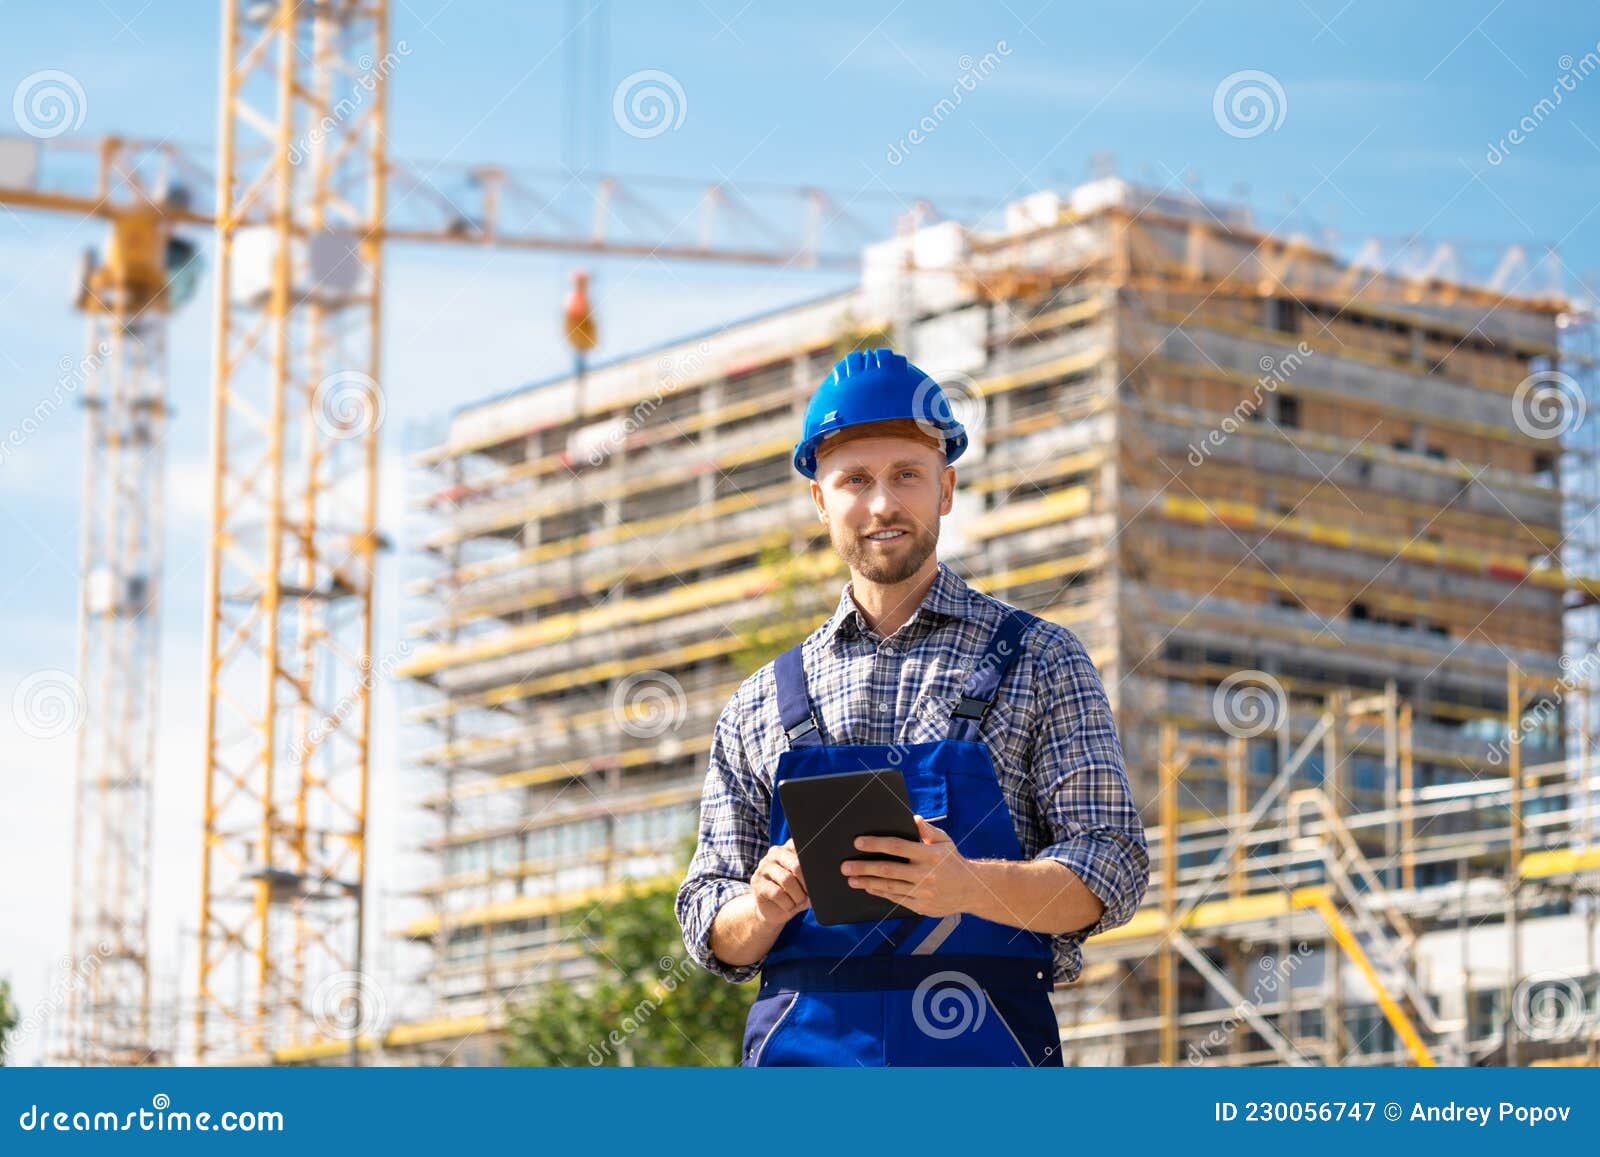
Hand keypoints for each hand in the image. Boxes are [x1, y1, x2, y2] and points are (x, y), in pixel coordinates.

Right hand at [750, 839, 809, 926]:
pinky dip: (787, 903)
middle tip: (808, 894)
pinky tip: (788, 906)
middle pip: (796, 864)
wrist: (772, 911)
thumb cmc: (793, 895)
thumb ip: (813, 881)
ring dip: (797, 896)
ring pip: (786, 880)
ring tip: (798, 901)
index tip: (814, 875)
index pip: (801, 846)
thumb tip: (821, 885)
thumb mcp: (806, 886)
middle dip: (806, 883)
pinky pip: (777, 893)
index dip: (811, 863)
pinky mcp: (757, 883)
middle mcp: (774, 854)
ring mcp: (763, 867)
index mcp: (788, 849)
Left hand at [841, 816, 975, 917]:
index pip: (897, 847)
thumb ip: (926, 830)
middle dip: (864, 867)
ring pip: (889, 887)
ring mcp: (923, 892)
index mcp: (929, 854)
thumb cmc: (952, 860)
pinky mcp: (921, 906)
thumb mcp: (944, 841)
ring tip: (851, 878)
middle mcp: (925, 874)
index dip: (876, 844)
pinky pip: (896, 899)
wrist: (971, 890)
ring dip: (867, 882)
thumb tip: (911, 818)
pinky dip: (880, 893)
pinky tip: (868, 887)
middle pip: (888, 870)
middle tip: (845, 866)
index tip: (858, 842)